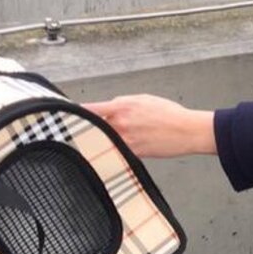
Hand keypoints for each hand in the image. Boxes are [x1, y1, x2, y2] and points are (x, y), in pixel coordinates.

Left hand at [84, 94, 216, 158]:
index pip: (90, 110)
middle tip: (78, 131)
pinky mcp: (133, 153)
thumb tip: (110, 107)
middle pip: (92, 128)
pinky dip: (113, 150)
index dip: (76, 112)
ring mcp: (125, 140)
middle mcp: (120, 124)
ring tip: (100, 142)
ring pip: (103, 142)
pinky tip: (114, 150)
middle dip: (87, 129)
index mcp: (122, 106)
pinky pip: (116, 152)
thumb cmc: (170, 114)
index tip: (65, 114)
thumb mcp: (145, 99)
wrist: (187, 131)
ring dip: (99, 141)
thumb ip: (123, 102)